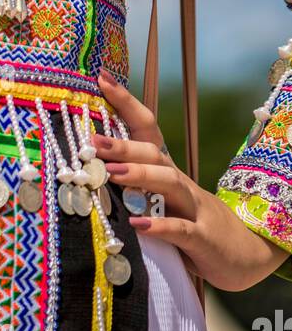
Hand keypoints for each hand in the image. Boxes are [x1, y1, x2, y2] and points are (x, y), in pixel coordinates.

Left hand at [95, 67, 290, 291]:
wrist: (244, 253)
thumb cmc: (189, 221)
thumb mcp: (160, 200)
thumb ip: (130, 184)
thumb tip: (85, 166)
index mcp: (165, 169)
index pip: (145, 128)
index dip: (125, 102)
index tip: (102, 77)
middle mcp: (178, 182)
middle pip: (153, 153)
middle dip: (123, 145)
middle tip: (92, 142)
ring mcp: (193, 208)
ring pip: (169, 183)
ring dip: (140, 175)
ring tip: (111, 173)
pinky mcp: (203, 238)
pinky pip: (182, 230)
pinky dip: (160, 226)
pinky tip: (138, 225)